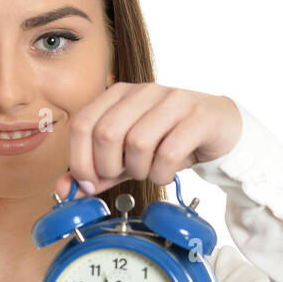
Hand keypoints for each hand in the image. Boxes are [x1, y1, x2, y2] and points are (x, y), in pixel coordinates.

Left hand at [52, 83, 241, 198]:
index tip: (89, 183)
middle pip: (106, 134)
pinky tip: (166, 172)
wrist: (218, 129)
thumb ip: (95, 171)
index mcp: (118, 95)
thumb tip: (64, 190)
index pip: (81, 125)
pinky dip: (163, 173)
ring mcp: (172, 100)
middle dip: (109, 168)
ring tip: (149, 170)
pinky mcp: (197, 116)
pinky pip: (168, 153)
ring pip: (138, 144)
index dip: (80, 161)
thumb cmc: (167, 141)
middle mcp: (143, 91)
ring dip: (140, 170)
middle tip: (123, 175)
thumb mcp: (125, 158)